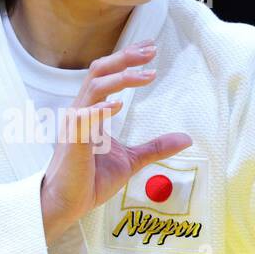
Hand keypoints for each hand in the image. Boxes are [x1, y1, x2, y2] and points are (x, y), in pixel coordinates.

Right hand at [39, 39, 192, 244]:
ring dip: (121, 77)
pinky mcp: (73, 142)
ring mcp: (75, 125)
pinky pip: (83, 118)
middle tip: (152, 51)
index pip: (106, 75)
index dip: (127, 60)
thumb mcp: (132, 160)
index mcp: (91, 111)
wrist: (69, 203)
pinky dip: (100, 109)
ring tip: (147, 75)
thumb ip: (155, 146)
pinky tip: (118, 105)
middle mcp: (81, 111)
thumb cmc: (91, 180)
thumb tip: (186, 139)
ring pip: (94, 87)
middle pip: (99, 71)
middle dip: (125, 58)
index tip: (150, 50)